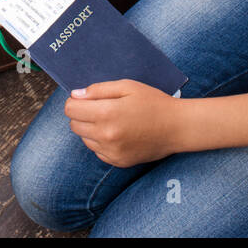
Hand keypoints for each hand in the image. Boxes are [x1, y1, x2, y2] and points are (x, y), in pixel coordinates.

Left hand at [64, 79, 181, 167]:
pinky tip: (118, 132)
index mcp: (107, 113)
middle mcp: (106, 135)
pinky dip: (101, 141)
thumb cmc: (153, 102)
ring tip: (111, 120)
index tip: (85, 98)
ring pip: (84, 138)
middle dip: (81, 114)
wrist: (177, 127)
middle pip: (74, 125)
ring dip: (90, 128)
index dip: (75, 101)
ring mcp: (111, 151)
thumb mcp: (127, 86)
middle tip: (100, 107)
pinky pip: (97, 150)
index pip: (70, 109)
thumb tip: (75, 95)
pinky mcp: (117, 161)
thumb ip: (98, 90)